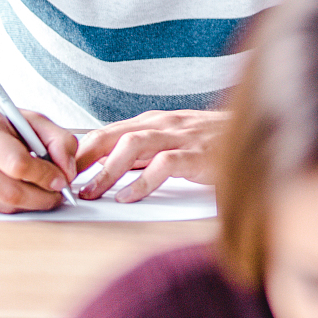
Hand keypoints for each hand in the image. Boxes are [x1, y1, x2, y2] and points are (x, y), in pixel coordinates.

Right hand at [0, 97, 77, 212]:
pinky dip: (9, 204)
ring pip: (1, 205)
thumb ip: (58, 139)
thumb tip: (68, 171)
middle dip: (42, 198)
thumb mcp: (28, 118)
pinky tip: (16, 190)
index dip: (45, 176)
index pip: (17, 165)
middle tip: (58, 194)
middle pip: (10, 192)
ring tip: (41, 192)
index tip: (62, 180)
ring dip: (29, 204)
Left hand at [73, 110, 225, 201]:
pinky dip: (143, 181)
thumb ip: (143, 153)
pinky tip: (129, 196)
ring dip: (106, 170)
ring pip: (132, 145)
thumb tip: (107, 172)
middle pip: (112, 135)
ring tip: (91, 192)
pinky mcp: (198, 154)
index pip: (106, 132)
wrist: (257, 132)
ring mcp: (181, 137)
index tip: (60, 172)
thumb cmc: (212, 142)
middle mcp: (163, 124)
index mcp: (154, 121)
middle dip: (83, 159)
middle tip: (64, 182)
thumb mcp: (172, 142)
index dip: (79, 152)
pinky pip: (164, 165)